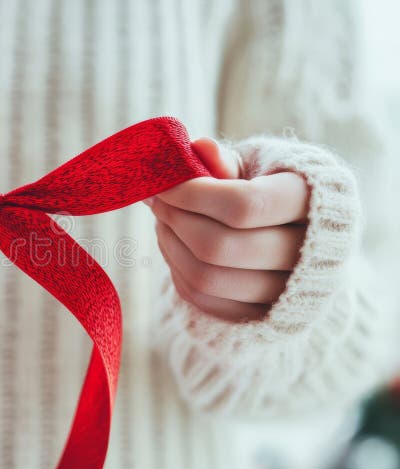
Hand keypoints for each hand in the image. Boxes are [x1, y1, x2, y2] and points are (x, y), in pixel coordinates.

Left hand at [149, 138, 309, 319]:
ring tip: (163, 220)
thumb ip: (227, 161)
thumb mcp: (258, 166)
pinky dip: (178, 272)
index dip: (193, 194)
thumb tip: (199, 148)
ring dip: (170, 246)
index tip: (165, 183)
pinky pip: (205, 301)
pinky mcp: (262, 317)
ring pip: (208, 279)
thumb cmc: (270, 189)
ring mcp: (288, 293)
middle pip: (220, 247)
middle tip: (155, 200)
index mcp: (317, 202)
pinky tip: (174, 245)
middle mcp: (311, 255)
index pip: (244, 205)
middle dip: (175, 220)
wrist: (304, 238)